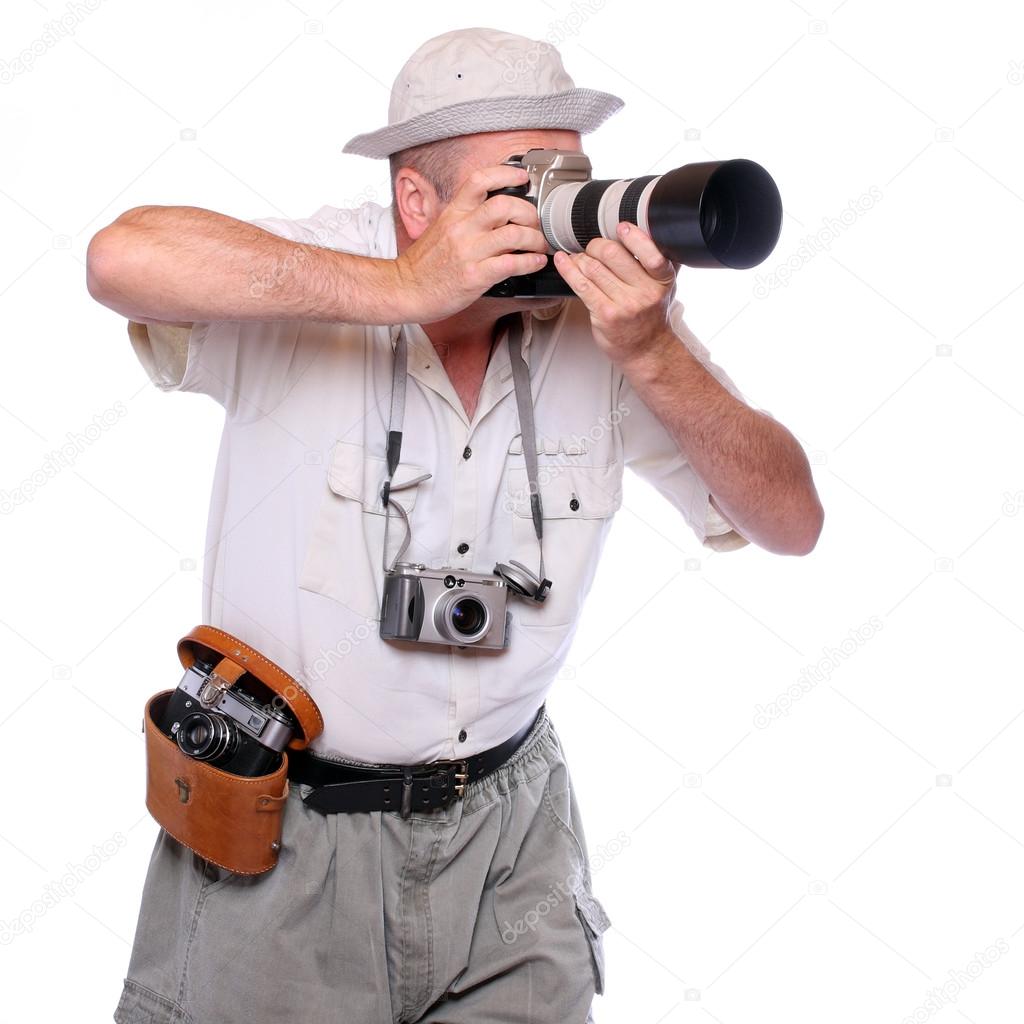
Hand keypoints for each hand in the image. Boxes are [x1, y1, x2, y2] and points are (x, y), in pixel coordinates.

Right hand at [393, 165, 549, 321]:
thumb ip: (465, 218)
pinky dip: (530, 262)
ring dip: (535, 239)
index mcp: (453, 213)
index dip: (505, 173)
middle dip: (529, 212)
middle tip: (536, 223)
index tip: (522, 178)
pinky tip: (535, 263)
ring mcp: (469, 252)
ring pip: (513, 234)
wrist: (405, 289)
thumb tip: (493, 214)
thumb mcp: (440, 229)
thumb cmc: (424, 264)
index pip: (479, 180)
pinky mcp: (475, 276)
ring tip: (540, 245)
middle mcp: (462, 228)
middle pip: (504, 205)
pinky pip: (511, 264)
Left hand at [553, 223, 678, 363]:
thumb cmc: (649, 315)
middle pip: (612, 254)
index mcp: (662, 279)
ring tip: (579, 259)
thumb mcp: (663, 287)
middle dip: (596, 245)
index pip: (650, 251)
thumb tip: (637, 231)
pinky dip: (568, 269)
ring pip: (593, 267)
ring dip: (581, 259)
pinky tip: (562, 261)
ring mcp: (625, 304)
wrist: (646, 349)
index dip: (632, 236)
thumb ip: (655, 262)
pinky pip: (581, 285)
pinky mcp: (605, 314)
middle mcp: (646, 292)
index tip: (620, 227)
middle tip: (593, 248)